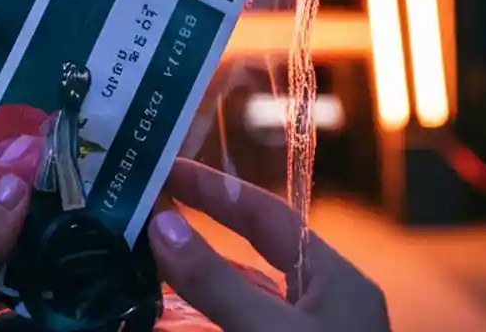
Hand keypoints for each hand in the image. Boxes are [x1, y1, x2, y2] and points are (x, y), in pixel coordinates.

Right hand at [149, 159, 388, 330]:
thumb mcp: (272, 331)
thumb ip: (218, 283)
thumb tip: (161, 224)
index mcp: (338, 282)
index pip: (270, 217)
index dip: (217, 190)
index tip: (167, 170)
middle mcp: (326, 307)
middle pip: (256, 254)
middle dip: (205, 231)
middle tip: (149, 208)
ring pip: (248, 295)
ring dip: (200, 282)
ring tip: (147, 261)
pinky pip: (241, 327)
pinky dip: (204, 318)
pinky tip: (170, 315)